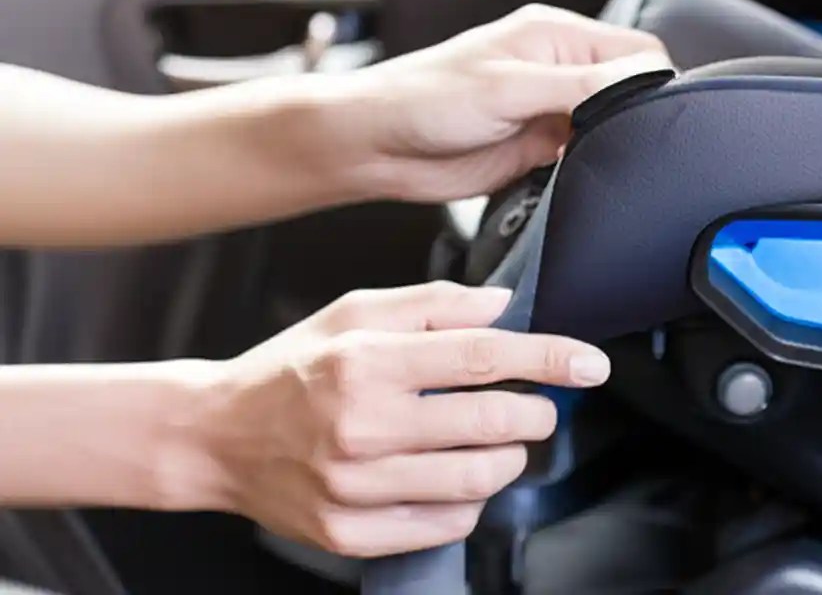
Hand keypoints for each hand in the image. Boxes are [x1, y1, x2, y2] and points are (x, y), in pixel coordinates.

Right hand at [197, 281, 610, 557]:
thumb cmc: (291, 370)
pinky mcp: (351, 533)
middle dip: (537, 414)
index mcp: (366, 363)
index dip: (549, 358)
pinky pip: (446, 524)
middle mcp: (361, 427)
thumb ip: (432, 304)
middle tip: (539, 407)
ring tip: (496, 441)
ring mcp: (355, 488)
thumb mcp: (352, 314)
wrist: (215, 437)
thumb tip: (503, 304)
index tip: (590, 363)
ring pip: (478, 480)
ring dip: (508, 458)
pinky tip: (454, 475)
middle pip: (491, 424)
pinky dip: (468, 501)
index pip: (482, 357)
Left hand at [319, 4, 670, 202]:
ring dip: (610, 148)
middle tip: (625, 146)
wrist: (375, 146)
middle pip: (630, 90)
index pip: (638, 51)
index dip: (654, 82)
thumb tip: (646, 81)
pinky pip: (584, 159)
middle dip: (635, 118)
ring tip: (596, 161)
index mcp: (556, 37)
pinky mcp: (538, 150)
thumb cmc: (423, 100)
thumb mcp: (509, 87)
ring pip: (611, 129)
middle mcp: (558, 71)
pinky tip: (579, 179)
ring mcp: (550, 112)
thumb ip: (580, 86)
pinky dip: (588, 171)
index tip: (652, 117)